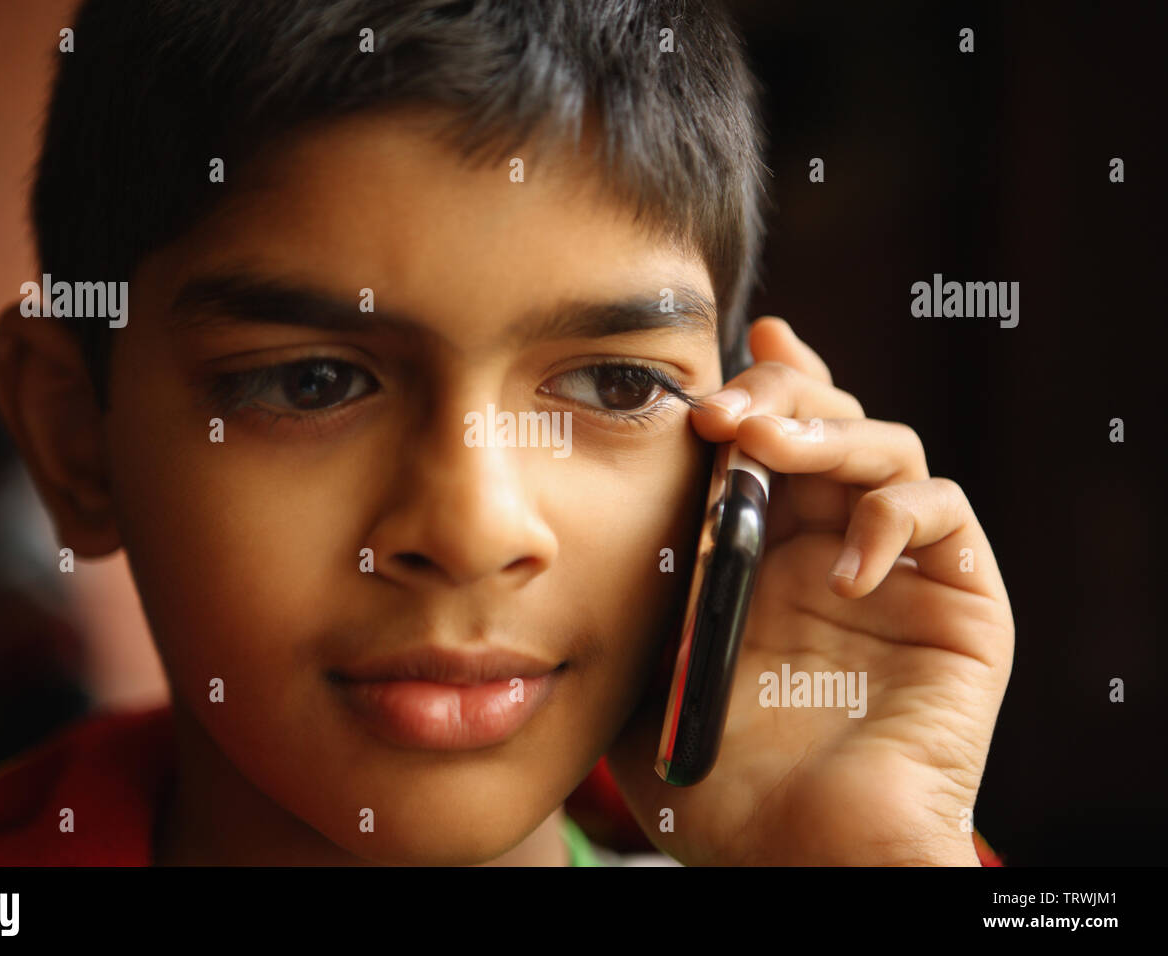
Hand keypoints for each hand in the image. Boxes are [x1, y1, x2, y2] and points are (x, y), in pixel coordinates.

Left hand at [605, 317, 1013, 864]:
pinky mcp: (960, 605)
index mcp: (764, 556)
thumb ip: (632, 599)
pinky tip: (841, 569)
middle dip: (777, 399)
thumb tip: (588, 522)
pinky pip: (944, 516)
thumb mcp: (646, 672)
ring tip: (766, 452)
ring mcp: (898, 573)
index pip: (771, 445)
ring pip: (887, 448)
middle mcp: (832, 550)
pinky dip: (894, 517)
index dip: (755, 392)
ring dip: (827, 435)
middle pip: (826, 424)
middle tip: (722, 412)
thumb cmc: (715, 780)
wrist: (795, 859)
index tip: (711, 368)